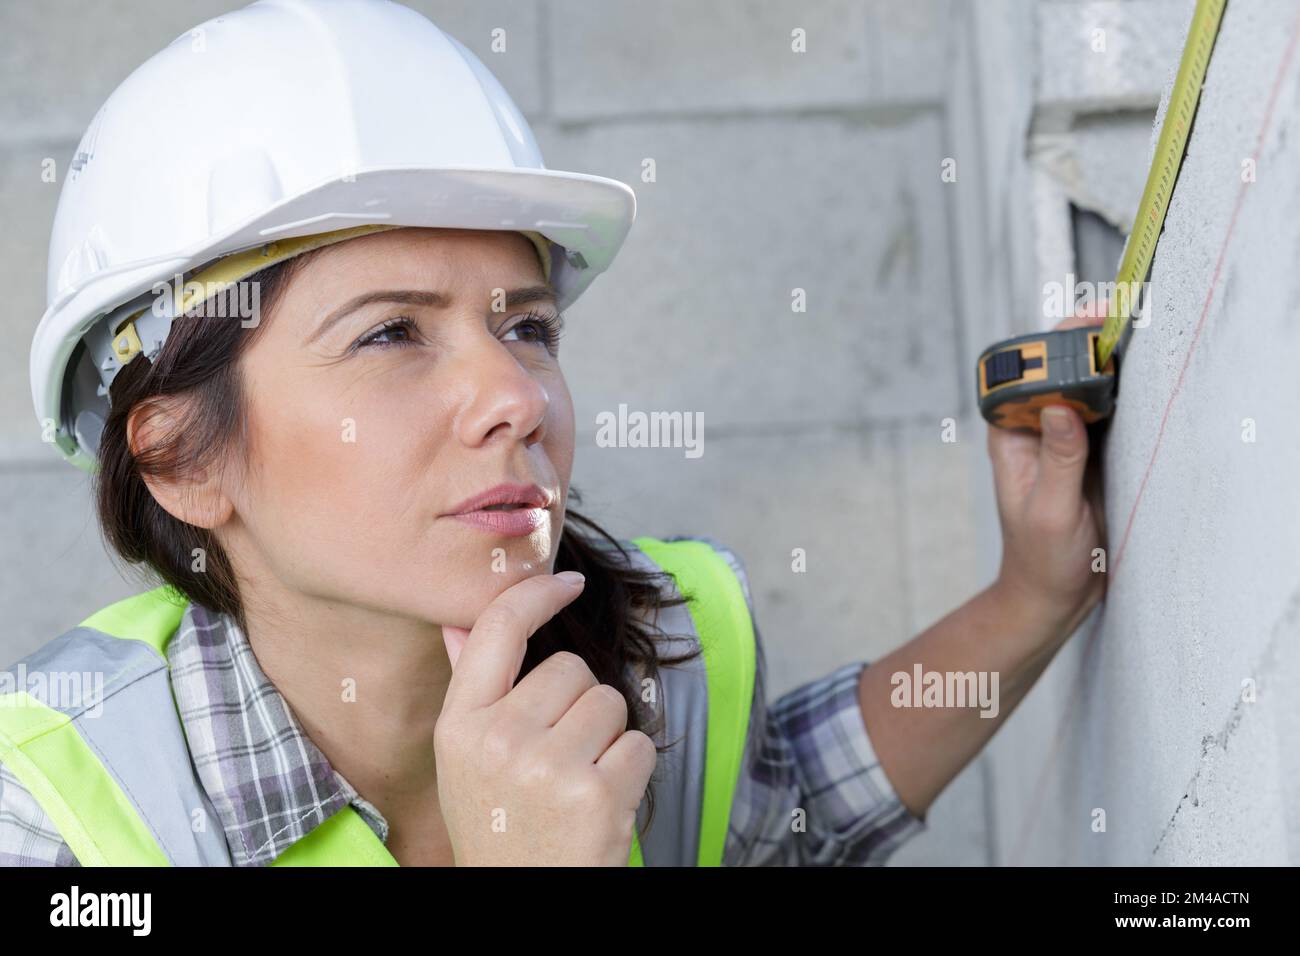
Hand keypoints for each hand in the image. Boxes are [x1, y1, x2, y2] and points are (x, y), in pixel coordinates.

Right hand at [434, 572, 656, 865]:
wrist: (522, 899)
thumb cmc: (499, 823)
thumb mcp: (465, 758)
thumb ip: (471, 686)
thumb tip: (458, 622)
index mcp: (461, 725)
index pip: (497, 628)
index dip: (536, 593)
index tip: (568, 581)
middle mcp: (500, 740)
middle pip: (571, 668)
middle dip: (579, 702)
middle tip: (558, 756)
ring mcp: (548, 766)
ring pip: (610, 701)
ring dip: (608, 735)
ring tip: (578, 779)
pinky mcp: (597, 793)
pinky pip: (640, 743)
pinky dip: (632, 769)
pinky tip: (601, 801)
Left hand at [985, 311, 1108, 645]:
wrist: (1054, 593)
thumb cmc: (1041, 558)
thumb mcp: (1051, 510)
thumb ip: (1059, 459)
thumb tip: (1061, 406)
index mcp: (1011, 437)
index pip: (1023, 376)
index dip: (1049, 346)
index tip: (1082, 329)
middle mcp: (1035, 429)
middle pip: (1056, 372)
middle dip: (1083, 343)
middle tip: (1119, 321)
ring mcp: (1065, 438)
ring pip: (1084, 387)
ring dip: (1107, 364)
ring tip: (1135, 337)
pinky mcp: (1093, 451)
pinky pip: (1108, 412)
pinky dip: (1126, 393)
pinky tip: (1146, 377)